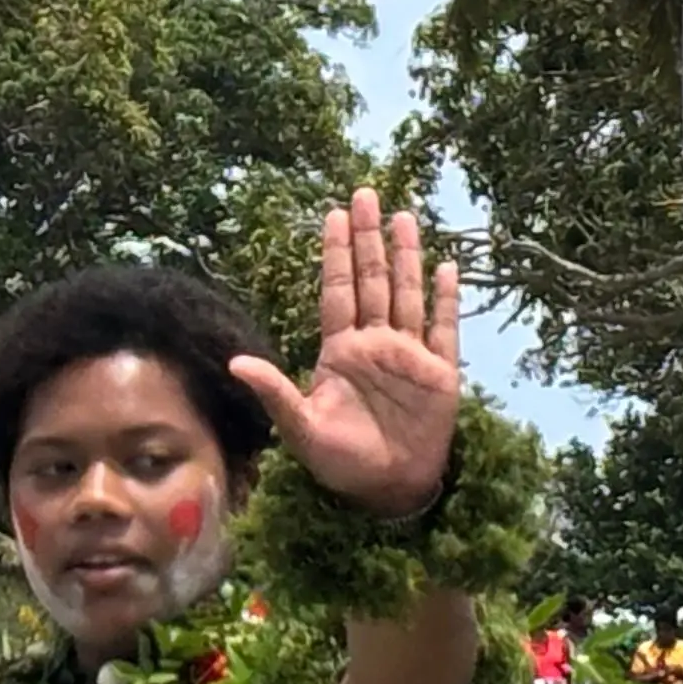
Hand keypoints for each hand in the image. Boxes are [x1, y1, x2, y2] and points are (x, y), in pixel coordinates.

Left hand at [232, 192, 464, 522]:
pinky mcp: (439, 374)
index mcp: (340, 351)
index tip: (333, 214)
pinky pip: (444, 329)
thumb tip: (235, 361)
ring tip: (403, 216)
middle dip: (368, 238)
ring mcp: (409, 355)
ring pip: (407, 294)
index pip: (337, 290)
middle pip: (372, 279)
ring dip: (406, 256)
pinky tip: (447, 268)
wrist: (386, 490)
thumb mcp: (301, 428)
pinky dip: (446, 300)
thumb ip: (274, 391)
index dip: (335, 253)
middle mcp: (375, 344)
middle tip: (365, 193)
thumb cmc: (340, 462)